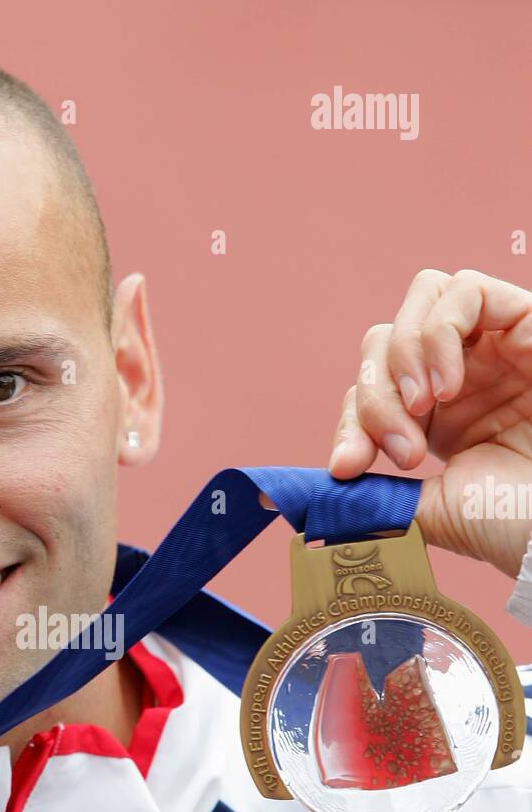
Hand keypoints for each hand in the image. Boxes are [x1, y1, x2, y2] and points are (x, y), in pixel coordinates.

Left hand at [329, 268, 531, 578]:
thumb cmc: (511, 522)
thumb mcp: (428, 511)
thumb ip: (374, 496)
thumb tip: (302, 502)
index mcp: (434, 419)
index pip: (366, 391)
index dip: (349, 424)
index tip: (347, 469)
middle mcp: (460, 374)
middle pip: (381, 340)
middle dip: (377, 395)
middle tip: (406, 453)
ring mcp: (492, 344)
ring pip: (419, 299)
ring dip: (404, 354)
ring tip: (427, 408)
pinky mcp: (526, 319)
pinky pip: (463, 290)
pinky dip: (440, 333)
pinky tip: (450, 387)